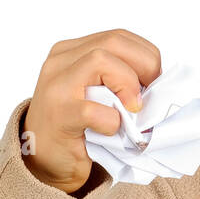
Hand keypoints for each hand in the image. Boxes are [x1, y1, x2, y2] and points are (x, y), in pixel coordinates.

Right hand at [21, 28, 161, 193]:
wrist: (42, 161)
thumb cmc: (78, 127)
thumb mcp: (95, 92)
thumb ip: (117, 78)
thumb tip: (157, 81)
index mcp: (71, 52)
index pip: (118, 37)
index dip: (145, 57)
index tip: (153, 83)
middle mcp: (60, 61)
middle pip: (112, 42)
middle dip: (144, 66)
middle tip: (147, 97)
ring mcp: (56, 86)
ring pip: (100, 60)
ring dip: (128, 86)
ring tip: (131, 110)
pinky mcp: (59, 115)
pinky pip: (93, 109)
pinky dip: (112, 120)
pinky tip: (111, 130)